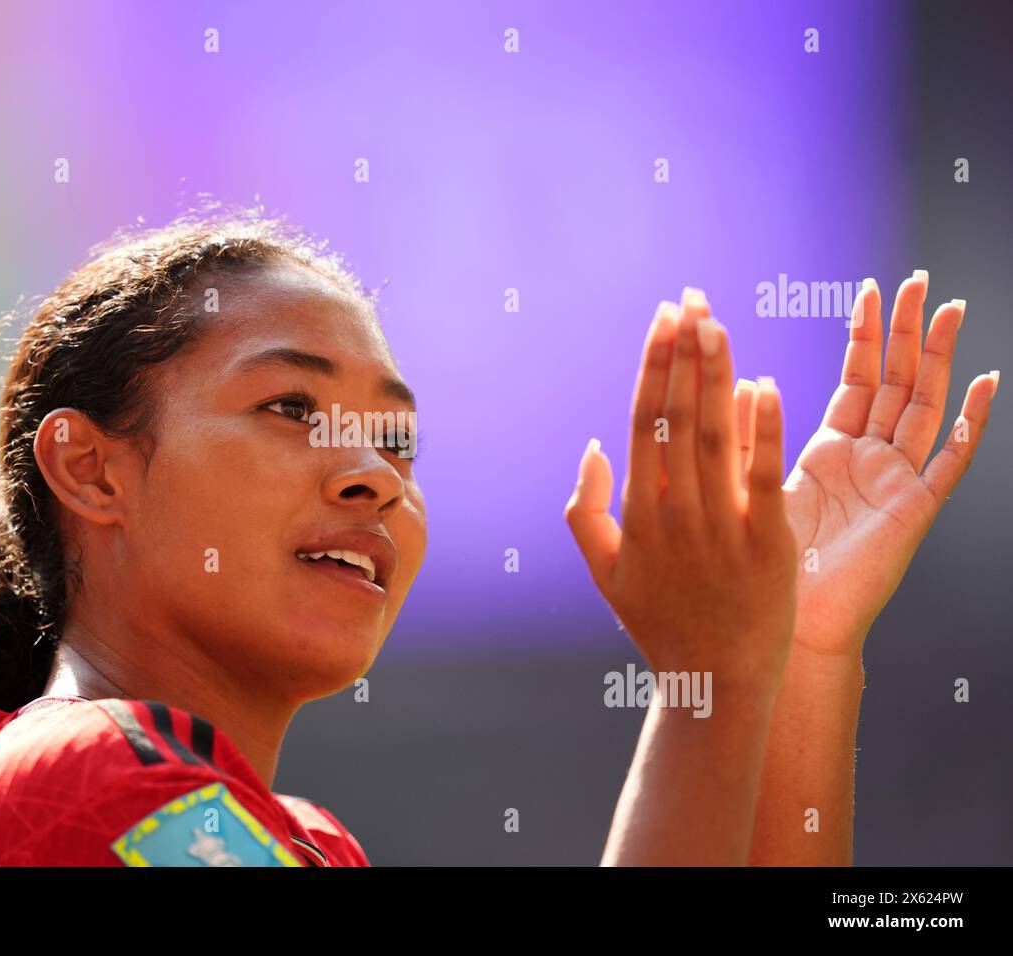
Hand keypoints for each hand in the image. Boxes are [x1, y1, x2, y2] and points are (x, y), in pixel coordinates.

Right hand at [566, 288, 797, 690]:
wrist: (715, 680)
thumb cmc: (659, 623)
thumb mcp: (604, 571)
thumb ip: (585, 508)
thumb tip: (595, 444)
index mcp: (638, 512)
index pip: (643, 421)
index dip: (653, 365)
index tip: (662, 319)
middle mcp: (675, 511)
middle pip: (677, 415)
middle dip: (683, 351)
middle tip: (691, 298)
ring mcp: (721, 525)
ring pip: (715, 434)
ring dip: (715, 373)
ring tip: (717, 322)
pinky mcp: (766, 540)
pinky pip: (763, 474)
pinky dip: (762, 428)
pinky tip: (763, 385)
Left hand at [754, 272, 999, 657]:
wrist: (787, 624)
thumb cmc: (763, 564)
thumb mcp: (752, 484)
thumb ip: (748, 434)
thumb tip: (743, 377)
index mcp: (831, 450)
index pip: (857, 378)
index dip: (865, 336)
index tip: (869, 290)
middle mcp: (870, 459)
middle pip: (896, 381)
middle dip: (906, 331)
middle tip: (916, 282)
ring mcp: (897, 481)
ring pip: (924, 406)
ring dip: (938, 358)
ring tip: (949, 308)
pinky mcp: (915, 509)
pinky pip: (950, 461)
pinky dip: (968, 423)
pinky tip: (984, 384)